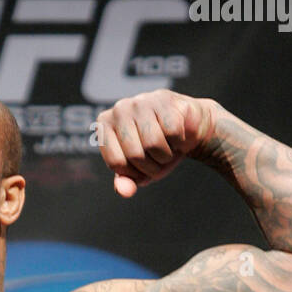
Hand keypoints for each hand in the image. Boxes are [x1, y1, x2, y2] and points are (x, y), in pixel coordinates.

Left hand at [94, 90, 216, 198]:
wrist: (186, 130)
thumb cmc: (156, 151)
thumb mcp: (138, 171)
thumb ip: (125, 183)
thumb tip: (124, 192)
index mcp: (104, 125)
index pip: (116, 163)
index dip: (134, 173)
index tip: (141, 165)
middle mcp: (119, 109)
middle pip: (135, 154)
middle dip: (152, 166)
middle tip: (158, 158)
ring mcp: (141, 101)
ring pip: (153, 143)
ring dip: (165, 155)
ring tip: (167, 147)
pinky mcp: (164, 99)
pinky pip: (172, 132)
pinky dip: (178, 141)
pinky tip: (176, 134)